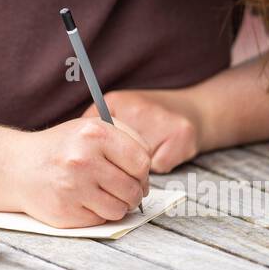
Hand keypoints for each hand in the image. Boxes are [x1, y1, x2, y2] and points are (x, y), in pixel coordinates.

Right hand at [9, 117, 150, 227]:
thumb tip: (147, 173)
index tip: (134, 174)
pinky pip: (100, 220)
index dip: (142, 172)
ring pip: (119, 209)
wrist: (17, 167)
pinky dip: (97, 214)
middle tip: (120, 188)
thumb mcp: (89, 128)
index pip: (142, 161)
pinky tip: (83, 201)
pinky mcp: (66, 211)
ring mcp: (74, 187)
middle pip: (133, 189)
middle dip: (132, 192)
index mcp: (94, 133)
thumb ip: (124, 139)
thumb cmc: (60, 148)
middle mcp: (84, 159)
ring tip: (101, 194)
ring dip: (116, 205)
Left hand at [79, 88, 203, 173]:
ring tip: (150, 151)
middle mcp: (136, 107)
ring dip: (139, 167)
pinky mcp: (180, 136)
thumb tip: (70, 155)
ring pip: (137, 164)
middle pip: (115, 154)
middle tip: (124, 166)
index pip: (94, 139)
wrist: (199, 109)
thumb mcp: (119, 111)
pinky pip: (159, 166)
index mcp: (114, 101)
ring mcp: (160, 120)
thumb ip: (95, 129)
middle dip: (118, 166)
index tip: (92, 165)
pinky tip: (167, 151)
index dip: (96, 156)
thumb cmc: (150, 116)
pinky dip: (162, 165)